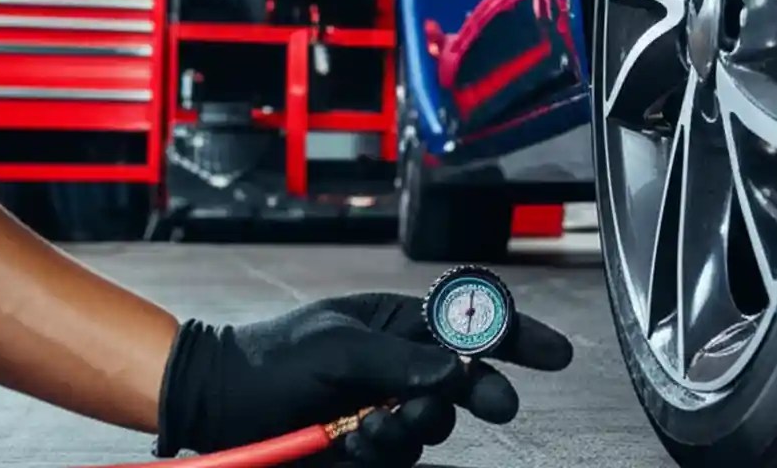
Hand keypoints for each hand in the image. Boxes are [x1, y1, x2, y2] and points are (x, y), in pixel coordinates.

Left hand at [154, 292, 572, 466]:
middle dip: (485, 391)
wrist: (219, 405)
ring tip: (375, 421)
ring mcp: (386, 405)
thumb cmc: (274, 357)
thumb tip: (455, 368)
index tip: (557, 354)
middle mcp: (401, 364)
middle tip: (499, 404)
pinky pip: (402, 452)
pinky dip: (387, 448)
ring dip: (418, 424)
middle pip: (468, 379)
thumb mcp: (335, 344)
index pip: (470, 325)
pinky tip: (356, 438)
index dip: (517, 336)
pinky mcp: (369, 444)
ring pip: (437, 423)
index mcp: (398, 323)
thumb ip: (398, 356)